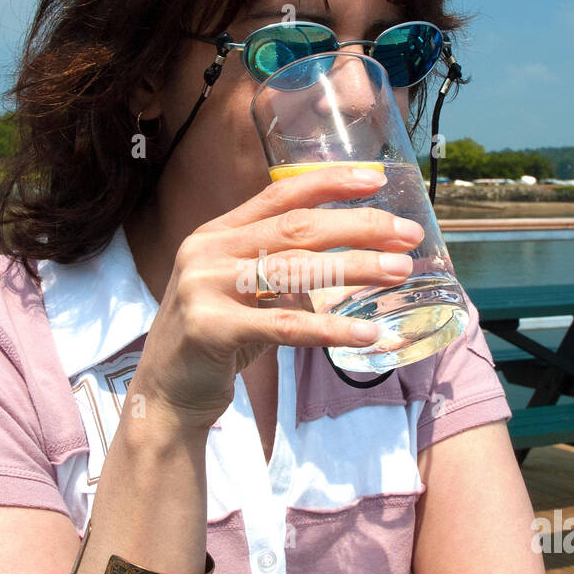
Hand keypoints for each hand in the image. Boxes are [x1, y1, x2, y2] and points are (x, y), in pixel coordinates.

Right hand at [131, 164, 424, 432]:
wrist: (164, 394)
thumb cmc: (215, 341)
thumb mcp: (243, 292)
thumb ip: (282, 271)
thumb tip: (355, 262)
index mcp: (217, 234)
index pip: (280, 195)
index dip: (330, 183)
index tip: (377, 180)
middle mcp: (209, 251)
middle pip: (297, 228)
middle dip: (359, 227)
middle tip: (408, 234)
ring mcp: (205, 288)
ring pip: (295, 270)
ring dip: (356, 268)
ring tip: (401, 271)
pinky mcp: (211, 329)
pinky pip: (284, 325)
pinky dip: (330, 328)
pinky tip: (367, 333)